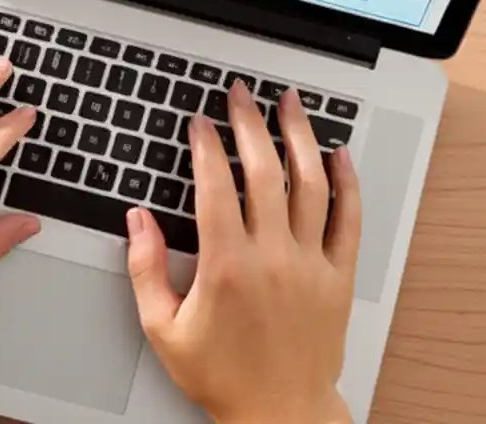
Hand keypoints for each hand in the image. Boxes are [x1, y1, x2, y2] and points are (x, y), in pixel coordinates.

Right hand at [125, 83, 361, 423]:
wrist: (279, 411)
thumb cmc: (222, 374)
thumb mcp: (162, 327)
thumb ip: (145, 268)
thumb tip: (136, 221)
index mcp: (226, 266)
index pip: (215, 186)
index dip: (206, 146)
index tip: (200, 122)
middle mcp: (272, 258)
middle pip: (263, 171)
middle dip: (249, 124)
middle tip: (240, 95)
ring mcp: (310, 265)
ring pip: (310, 185)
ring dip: (299, 136)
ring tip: (289, 104)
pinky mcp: (338, 277)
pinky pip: (349, 219)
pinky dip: (346, 182)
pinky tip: (338, 155)